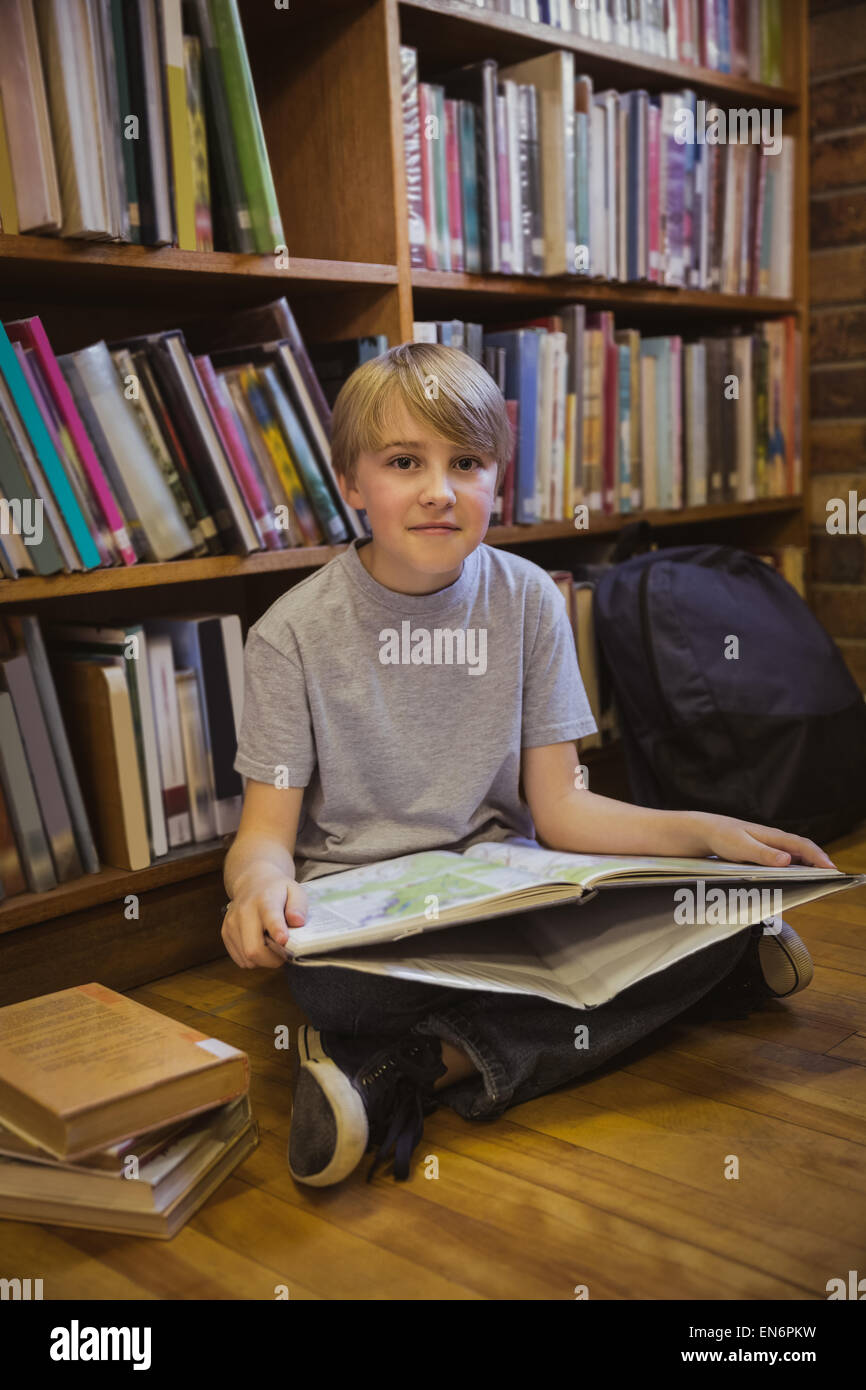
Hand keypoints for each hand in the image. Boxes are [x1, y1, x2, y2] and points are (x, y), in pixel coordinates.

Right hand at [221, 875, 308, 969]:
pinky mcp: (226, 933)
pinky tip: (260, 946)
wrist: (252, 882)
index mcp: (265, 899)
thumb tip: (298, 921)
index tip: (283, 940)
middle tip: (284, 954)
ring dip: (264, 960)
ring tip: (272, 947)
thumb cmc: (277, 891)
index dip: (276, 930)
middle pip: (254, 948)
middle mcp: (244, 911)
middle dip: (272, 960)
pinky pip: (241, 960)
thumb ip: (298, 906)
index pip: (269, 916)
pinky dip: (254, 960)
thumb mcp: (295, 891)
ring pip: (247, 958)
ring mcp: (232, 923)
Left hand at [693, 812, 837, 869]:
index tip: (831, 868)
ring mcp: (769, 845)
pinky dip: (794, 866)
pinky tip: (796, 875)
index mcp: (772, 836)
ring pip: (795, 854)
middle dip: (819, 860)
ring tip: (819, 877)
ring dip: (808, 864)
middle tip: (832, 875)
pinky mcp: (763, 852)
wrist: (706, 831)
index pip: (802, 846)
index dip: (818, 857)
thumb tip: (787, 860)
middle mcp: (774, 839)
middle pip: (803, 849)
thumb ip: (764, 854)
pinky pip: (784, 858)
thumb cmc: (722, 836)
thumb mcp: (742, 847)